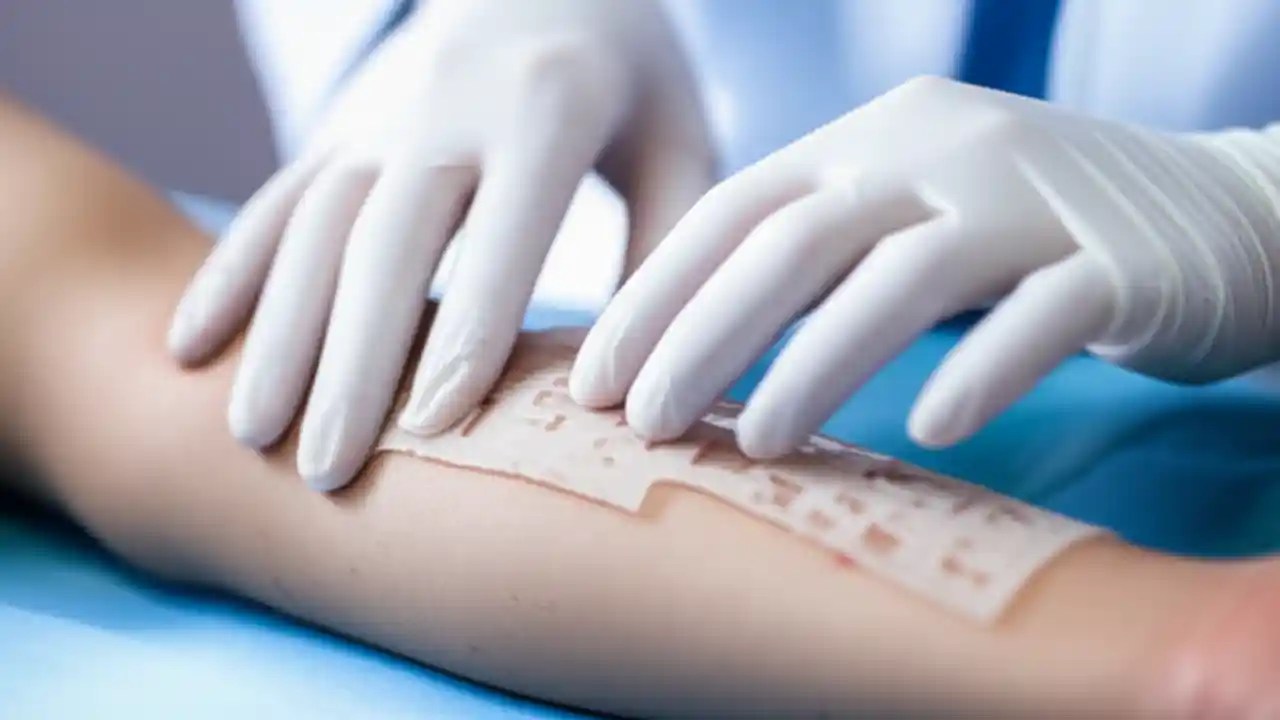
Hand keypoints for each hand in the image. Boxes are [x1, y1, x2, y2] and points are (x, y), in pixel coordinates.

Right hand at [167, 0, 713, 489]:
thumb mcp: (682, 139)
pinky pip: (276, 200)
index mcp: (549, 105)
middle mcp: (447, 106)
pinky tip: (188, 346)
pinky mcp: (340, 129)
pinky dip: (230, 270)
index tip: (434, 426)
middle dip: (353, 359)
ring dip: (276, 332)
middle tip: (330, 469)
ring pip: (312, 227)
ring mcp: (379, 115)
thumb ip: (669, 246)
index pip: (504, 228)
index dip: (469, 327)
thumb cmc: (635, 76)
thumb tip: (632, 382)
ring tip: (251, 436)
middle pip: (385, 239)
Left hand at [571, 76, 1279, 457]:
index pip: (736, 209)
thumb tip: (690, 344)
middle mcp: (939, 151)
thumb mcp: (911, 210)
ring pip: (901, 278)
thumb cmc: (1031, 229)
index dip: (657, 295)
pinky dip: (979, 370)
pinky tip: (929, 431)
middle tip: (645, 426)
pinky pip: (1040, 316)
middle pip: (795, 242)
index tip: (596, 380)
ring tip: (759, 446)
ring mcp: (1031, 198)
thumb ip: (818, 252)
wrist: (1221, 208)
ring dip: (817, 366)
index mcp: (874, 138)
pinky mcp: (1120, 260)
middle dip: (703, 337)